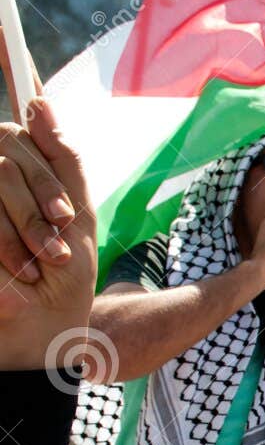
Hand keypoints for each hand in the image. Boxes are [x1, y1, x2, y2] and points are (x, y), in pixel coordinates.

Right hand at [0, 99, 96, 368]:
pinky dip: (4, 244)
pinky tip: (18, 280)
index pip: (18, 142)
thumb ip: (63, 161)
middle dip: (36, 206)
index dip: (40, 170)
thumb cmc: (60, 285)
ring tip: (38, 270)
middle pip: (6, 157)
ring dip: (18, 229)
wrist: (34, 343)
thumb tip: (37, 101)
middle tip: (53, 252)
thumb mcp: (77, 221)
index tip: (61, 216)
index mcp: (14, 176)